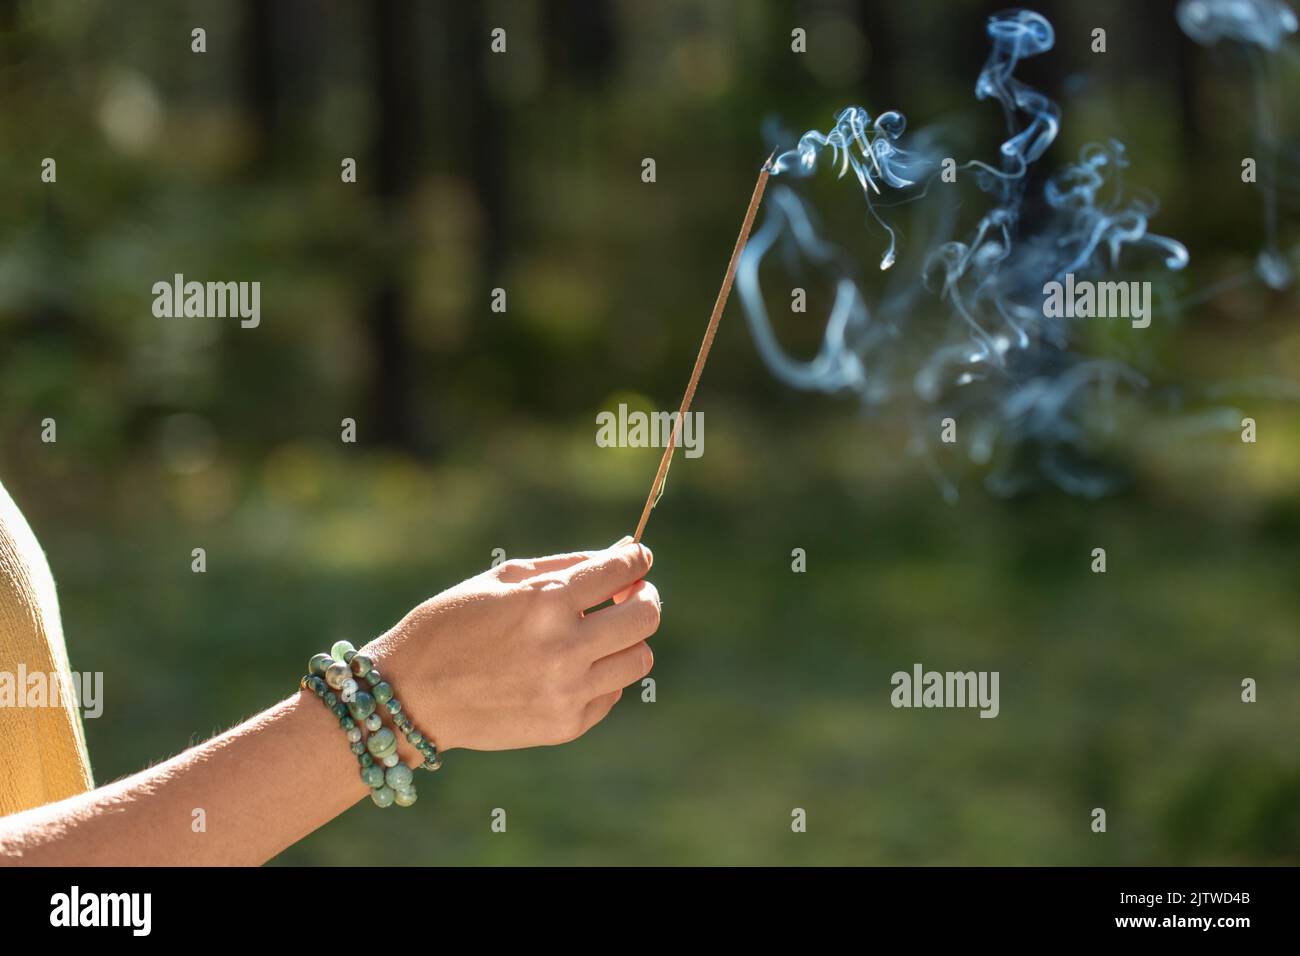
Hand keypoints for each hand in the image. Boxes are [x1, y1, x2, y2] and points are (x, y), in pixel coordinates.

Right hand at [361, 538, 659, 752]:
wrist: (410, 695)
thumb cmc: (451, 625)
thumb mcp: (503, 580)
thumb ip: (568, 566)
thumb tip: (626, 552)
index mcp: (547, 602)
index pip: (622, 570)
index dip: (636, 558)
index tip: (636, 557)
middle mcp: (565, 648)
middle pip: (646, 616)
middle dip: (643, 597)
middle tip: (626, 595)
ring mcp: (568, 692)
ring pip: (639, 658)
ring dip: (627, 640)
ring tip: (599, 634)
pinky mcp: (566, 726)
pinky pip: (612, 693)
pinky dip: (603, 676)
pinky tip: (571, 668)